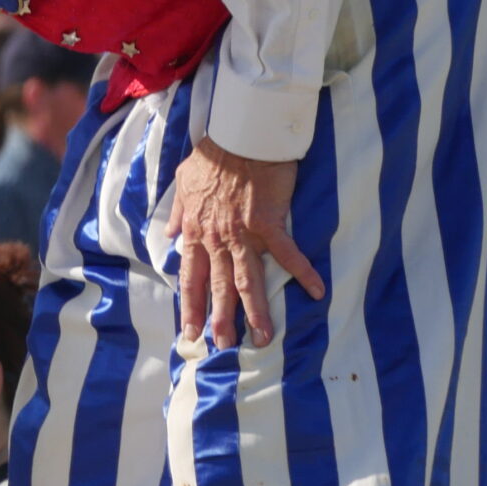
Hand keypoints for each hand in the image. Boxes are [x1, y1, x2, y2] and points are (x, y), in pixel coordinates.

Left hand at [167, 139, 325, 349]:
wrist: (239, 138)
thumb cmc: (212, 157)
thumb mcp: (183, 184)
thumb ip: (177, 213)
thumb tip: (169, 235)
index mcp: (196, 232)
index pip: (190, 277)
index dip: (190, 306)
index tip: (190, 332)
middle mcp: (216, 238)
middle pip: (216, 287)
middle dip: (220, 320)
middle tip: (223, 347)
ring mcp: (243, 233)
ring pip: (247, 280)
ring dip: (255, 311)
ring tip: (263, 338)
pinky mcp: (269, 223)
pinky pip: (289, 253)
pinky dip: (304, 272)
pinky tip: (317, 292)